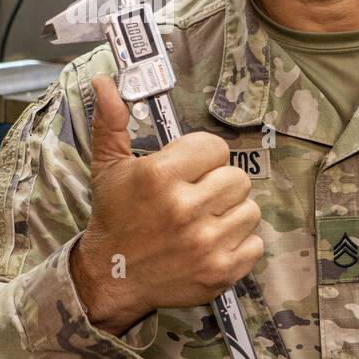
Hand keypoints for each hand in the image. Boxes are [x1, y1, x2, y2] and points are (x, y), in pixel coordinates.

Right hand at [69, 74, 263, 335]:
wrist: (110, 278)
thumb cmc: (114, 217)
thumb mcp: (108, 166)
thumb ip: (112, 121)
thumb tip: (103, 81)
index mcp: (160, 177)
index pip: (215, 147)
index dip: (203, 156)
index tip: (188, 170)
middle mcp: (185, 209)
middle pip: (238, 177)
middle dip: (219, 184)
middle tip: (197, 196)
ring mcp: (205, 244)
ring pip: (250, 210)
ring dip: (231, 213)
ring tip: (206, 219)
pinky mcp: (219, 272)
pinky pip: (255, 244)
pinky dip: (239, 244)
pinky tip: (213, 242)